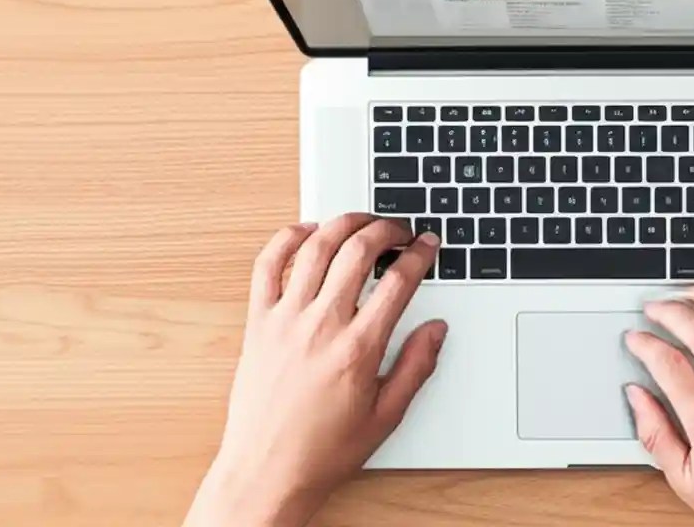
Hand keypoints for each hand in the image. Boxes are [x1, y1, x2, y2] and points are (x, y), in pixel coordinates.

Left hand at [184, 214, 445, 526]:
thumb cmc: (322, 451)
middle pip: (358, 251)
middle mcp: (321, 326)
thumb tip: (436, 330)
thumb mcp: (386, 415)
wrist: (266, 472)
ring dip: (343, 223)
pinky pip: (267, 266)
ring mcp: (285, 320)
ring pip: (315, 248)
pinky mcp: (258, 323)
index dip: (420, 254)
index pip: (398, 281)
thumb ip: (416, 366)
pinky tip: (305, 232)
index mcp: (358, 349)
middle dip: (386, 229)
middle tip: (399, 229)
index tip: (428, 245)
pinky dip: (286, 239)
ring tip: (361, 221)